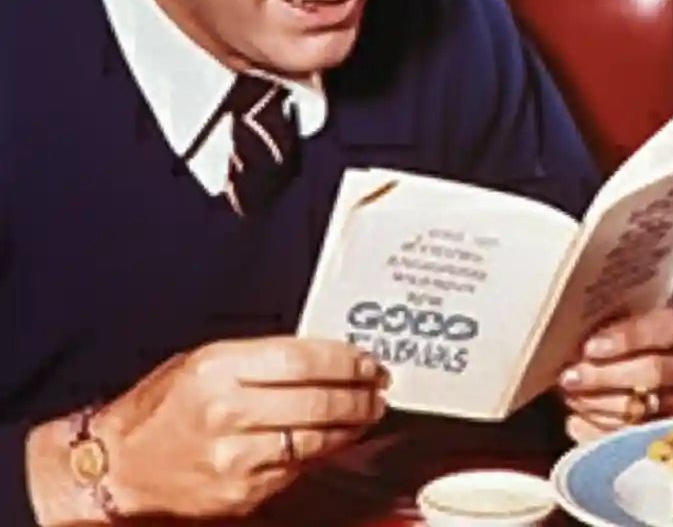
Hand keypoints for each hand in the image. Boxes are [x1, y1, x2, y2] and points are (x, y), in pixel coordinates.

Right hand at [94, 337, 387, 518]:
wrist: (119, 468)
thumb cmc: (160, 410)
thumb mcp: (203, 362)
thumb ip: (260, 357)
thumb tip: (325, 355)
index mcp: (217, 369)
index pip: (302, 360)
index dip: (346, 360)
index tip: (367, 361)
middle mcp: (227, 412)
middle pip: (319, 401)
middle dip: (361, 395)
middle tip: (378, 390)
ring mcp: (236, 457)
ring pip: (318, 440)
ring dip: (353, 426)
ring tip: (366, 413)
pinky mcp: (243, 492)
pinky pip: (300, 469)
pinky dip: (324, 453)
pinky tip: (334, 440)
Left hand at [558, 300, 672, 442]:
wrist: (632, 372)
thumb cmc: (623, 340)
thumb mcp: (621, 323)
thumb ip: (608, 325)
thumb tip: (578, 346)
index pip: (669, 326)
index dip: (630, 336)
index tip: (590, 347)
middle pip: (659, 371)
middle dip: (607, 376)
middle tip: (570, 377)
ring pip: (648, 408)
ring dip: (601, 404)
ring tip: (571, 397)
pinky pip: (638, 438)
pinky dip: (602, 431)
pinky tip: (578, 422)